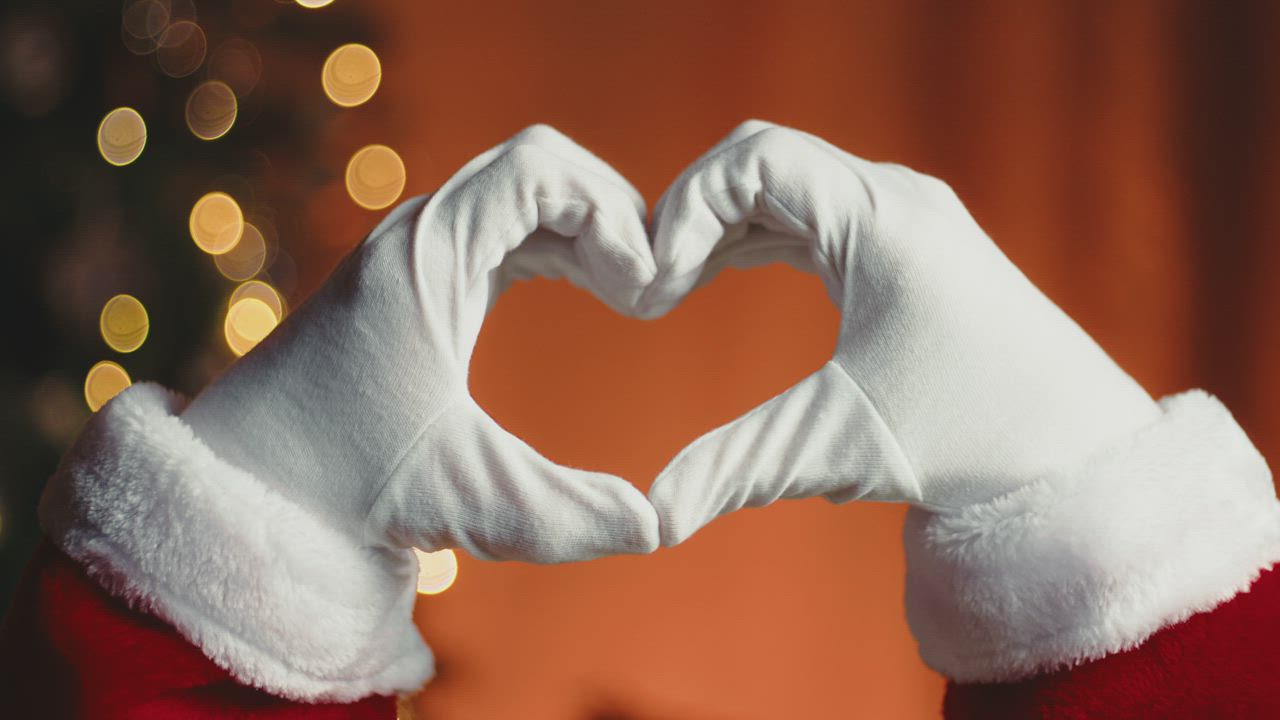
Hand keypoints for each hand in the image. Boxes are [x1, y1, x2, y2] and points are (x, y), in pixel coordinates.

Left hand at [182, 125, 658, 561]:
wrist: (252, 493)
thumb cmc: (345, 490)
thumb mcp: (464, 503)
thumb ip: (568, 518)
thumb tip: (659, 526)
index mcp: (425, 259)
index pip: (539, 169)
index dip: (612, 214)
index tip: (642, 292)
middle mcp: (418, 236)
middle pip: (543, 166)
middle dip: (613, 214)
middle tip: (648, 292)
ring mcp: (418, 250)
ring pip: (528, 193)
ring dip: (591, 230)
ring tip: (634, 296)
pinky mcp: (424, 276)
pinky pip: (511, 225)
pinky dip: (565, 246)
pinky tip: (598, 295)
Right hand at [643, 120, 1159, 543]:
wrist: (1074, 449)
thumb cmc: (971, 438)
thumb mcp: (841, 447)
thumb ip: (736, 469)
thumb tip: (651, 519)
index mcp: (883, 218)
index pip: (755, 158)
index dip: (684, 210)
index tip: (658, 289)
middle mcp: (894, 198)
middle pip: (760, 159)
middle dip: (690, 213)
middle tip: (653, 287)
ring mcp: (901, 216)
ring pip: (781, 184)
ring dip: (718, 226)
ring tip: (668, 290)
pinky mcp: (900, 243)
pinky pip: (807, 214)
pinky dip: (752, 237)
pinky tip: (713, 279)